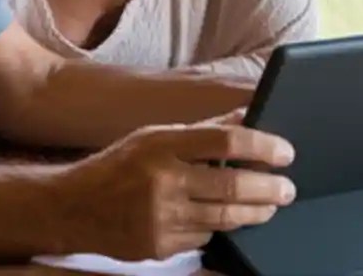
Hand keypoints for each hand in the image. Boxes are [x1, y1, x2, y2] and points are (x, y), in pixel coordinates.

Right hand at [51, 111, 295, 260]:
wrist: (73, 207)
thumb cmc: (119, 166)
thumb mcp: (154, 137)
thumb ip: (201, 131)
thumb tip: (246, 117)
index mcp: (162, 145)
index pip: (225, 141)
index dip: (262, 147)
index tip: (285, 152)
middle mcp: (162, 180)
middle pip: (232, 186)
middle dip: (270, 188)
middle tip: (288, 187)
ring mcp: (161, 217)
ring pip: (225, 217)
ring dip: (256, 212)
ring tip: (271, 205)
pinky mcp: (159, 245)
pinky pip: (204, 236)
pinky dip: (220, 226)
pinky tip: (228, 219)